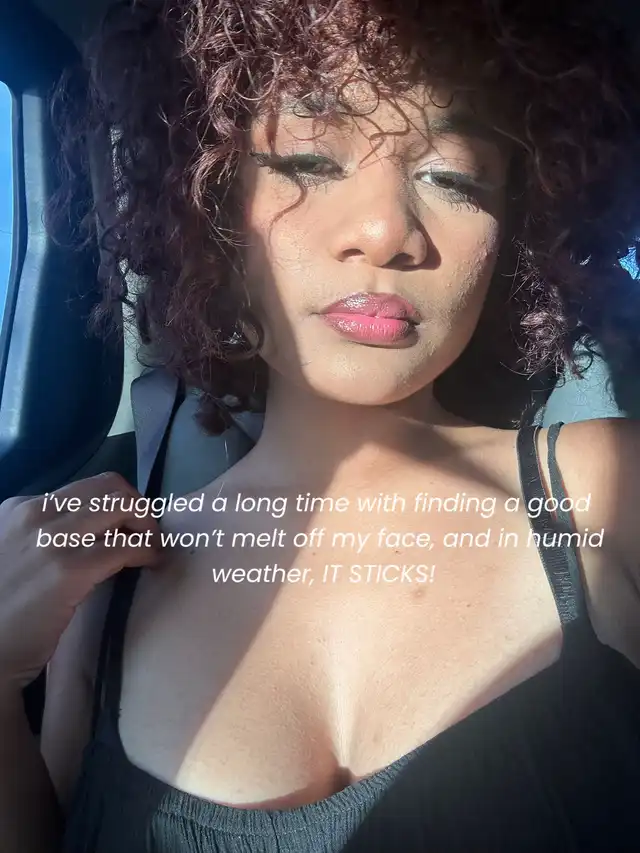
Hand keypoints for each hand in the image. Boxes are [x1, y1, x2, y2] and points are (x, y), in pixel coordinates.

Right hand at [0, 472, 160, 688]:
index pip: (88, 489)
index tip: (128, 527)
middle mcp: (33, 515)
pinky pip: (125, 546)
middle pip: (110, 488)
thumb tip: (98, 530)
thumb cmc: (3, 610)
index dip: (117, 505)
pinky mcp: (67, 571)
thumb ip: (47, 536)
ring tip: (151, 549)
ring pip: (121, 508)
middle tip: (147, 533)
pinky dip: (146, 551)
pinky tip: (149, 563)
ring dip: (147, 527)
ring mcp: (50, 540)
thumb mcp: (16, 554)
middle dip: (139, 507)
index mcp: (20, 508)